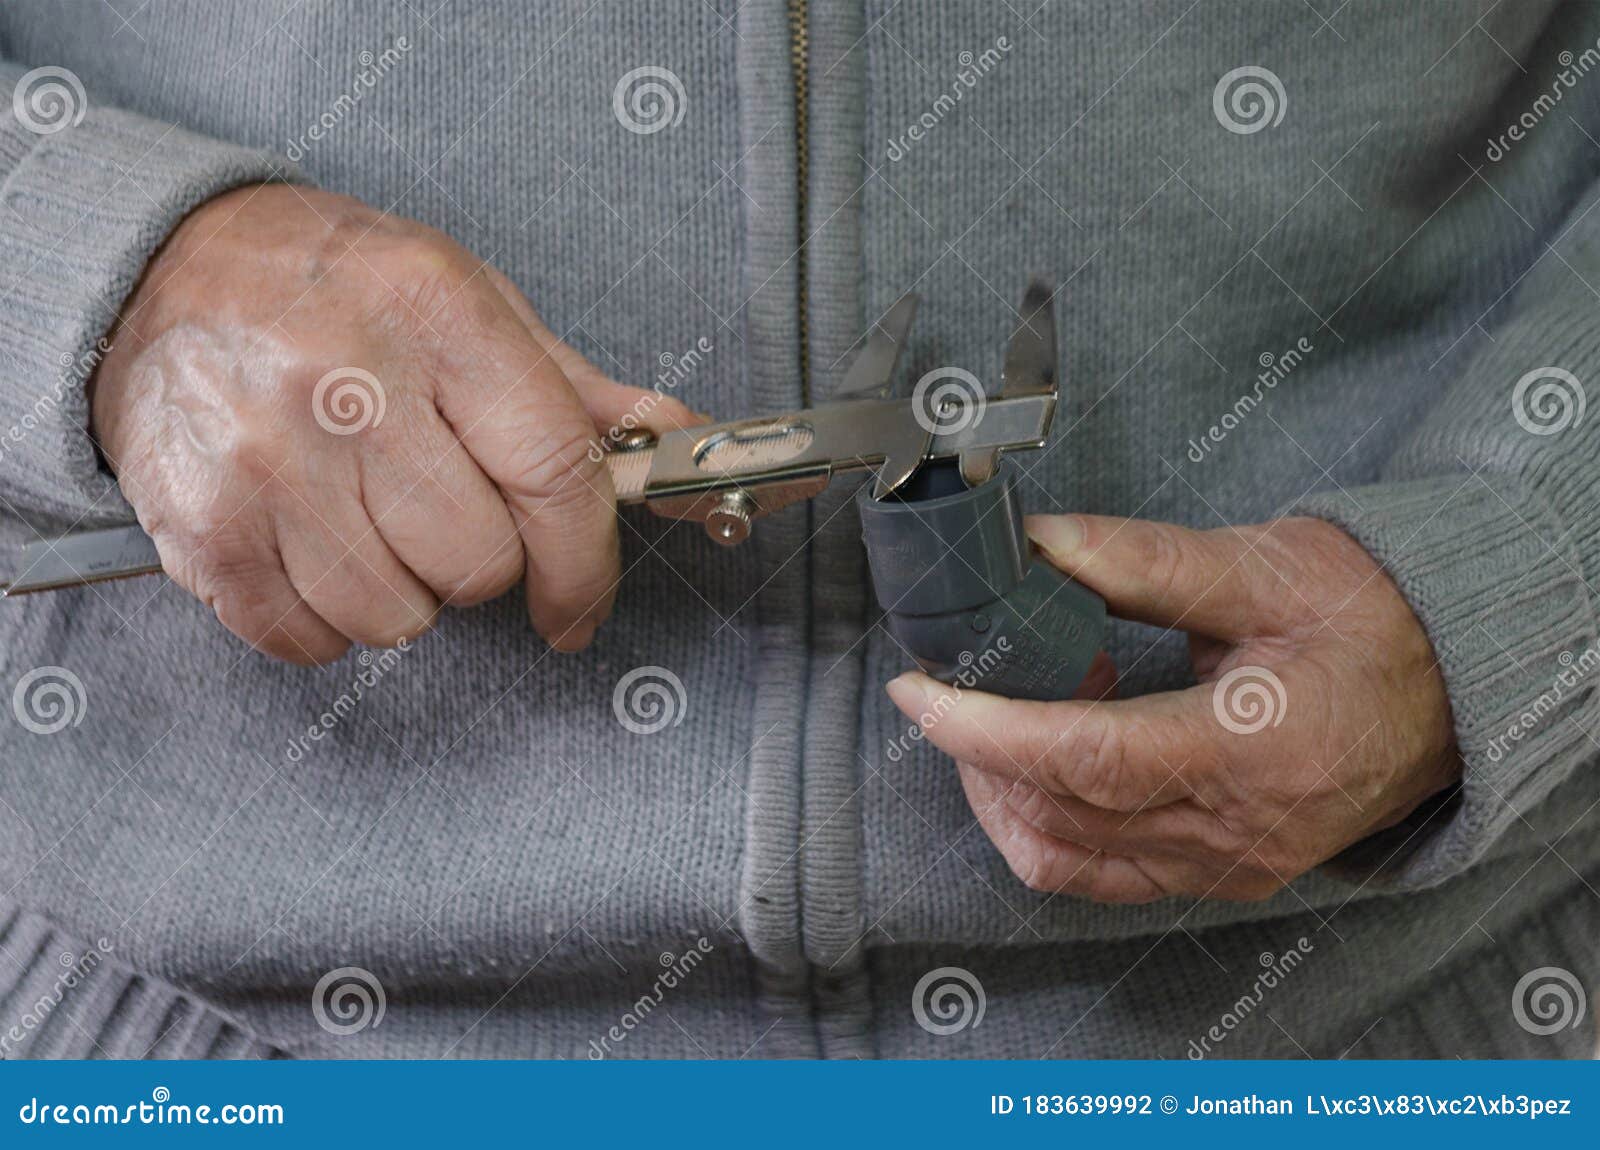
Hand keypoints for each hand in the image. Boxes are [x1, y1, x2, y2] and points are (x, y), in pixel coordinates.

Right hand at [91, 184, 696, 663]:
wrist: (166, 270)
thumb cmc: (341, 291)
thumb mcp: (473, 304)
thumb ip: (577, 392)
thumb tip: (680, 444)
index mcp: (439, 313)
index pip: (555, 472)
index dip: (586, 563)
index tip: (580, 604)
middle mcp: (349, 384)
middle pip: (479, 563)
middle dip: (481, 560)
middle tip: (439, 508)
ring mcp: (265, 458)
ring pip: (397, 616)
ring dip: (402, 591)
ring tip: (366, 516)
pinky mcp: (201, 526)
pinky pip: (307, 640)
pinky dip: (324, 619)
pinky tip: (311, 546)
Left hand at [885, 514, 1460, 902]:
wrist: (1457, 687)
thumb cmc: (1376, 620)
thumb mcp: (1264, 566)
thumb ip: (1140, 560)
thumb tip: (1036, 542)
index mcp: (1257, 748)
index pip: (1088, 761)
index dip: (988, 730)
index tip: (924, 693)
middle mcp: (1238, 829)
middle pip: (1062, 813)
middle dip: (980, 750)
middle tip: (959, 680)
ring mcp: (1227, 864)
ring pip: (1066, 857)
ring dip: (1005, 790)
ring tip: (1012, 711)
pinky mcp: (1220, 874)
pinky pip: (1100, 871)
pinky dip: (1047, 819)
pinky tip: (1051, 755)